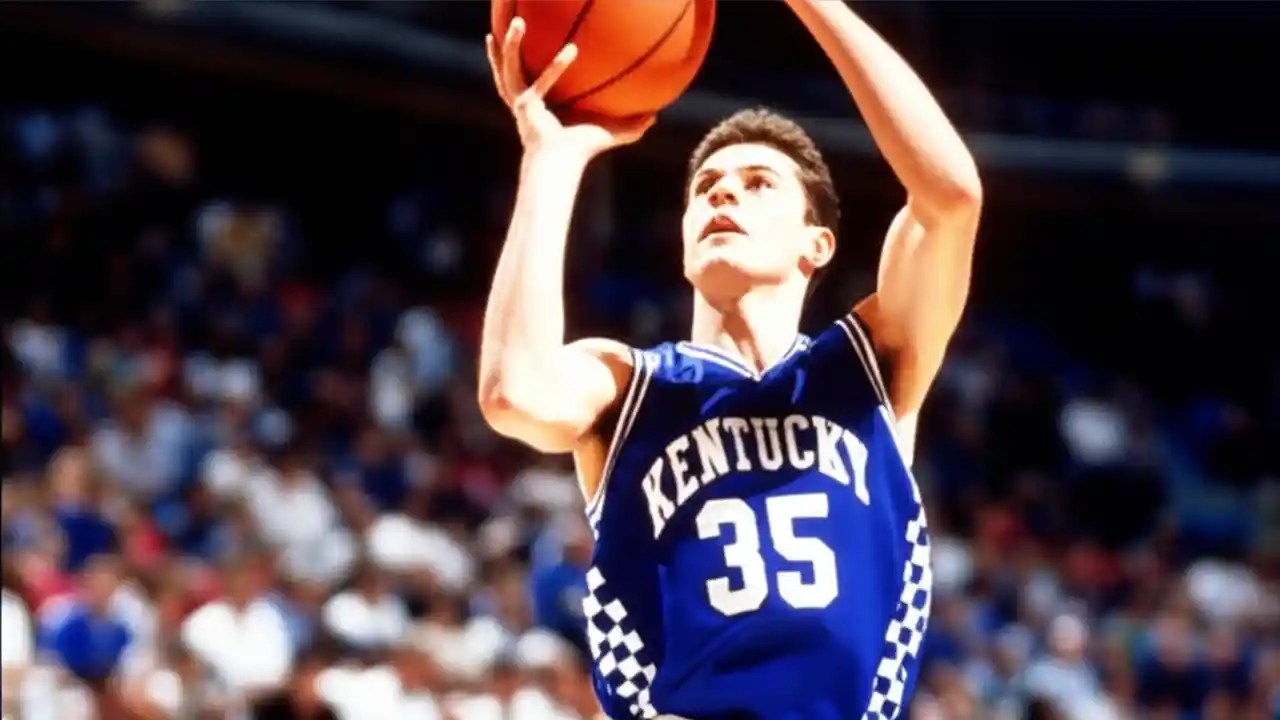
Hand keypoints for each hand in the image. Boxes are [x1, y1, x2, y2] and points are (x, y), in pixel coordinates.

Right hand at [485, 17, 654, 158]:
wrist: (563, 166)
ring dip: (511, 45)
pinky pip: (541, 83)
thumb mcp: (609, 133)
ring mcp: (520, 103)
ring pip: (509, 68)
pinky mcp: (525, 107)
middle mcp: (524, 101)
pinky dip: (557, 69)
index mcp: (538, 104)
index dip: (522, 61)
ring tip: (519, 21)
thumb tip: (656, 116)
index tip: (526, 40)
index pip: (528, 77)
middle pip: (508, 70)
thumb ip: (630, 124)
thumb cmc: (581, 151)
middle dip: (505, 47)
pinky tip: (571, 52)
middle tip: (513, 21)